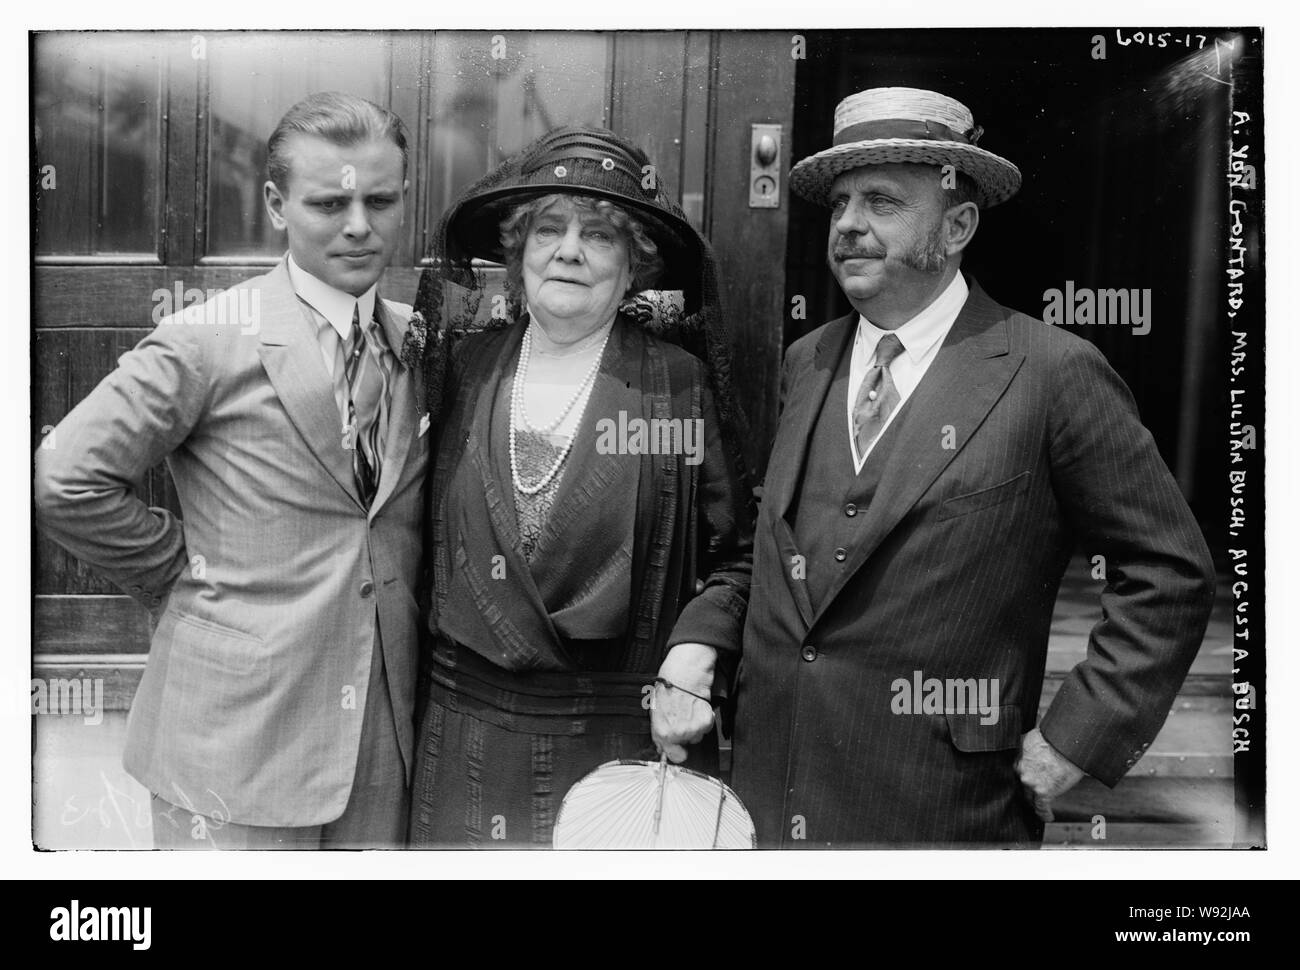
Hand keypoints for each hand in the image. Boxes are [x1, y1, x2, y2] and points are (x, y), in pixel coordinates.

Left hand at [650, 643, 716, 763]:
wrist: (684, 674)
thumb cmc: (668, 687)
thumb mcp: (655, 711)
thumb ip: (660, 730)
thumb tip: (663, 742)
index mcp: (662, 732)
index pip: (673, 756)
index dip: (675, 751)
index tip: (676, 747)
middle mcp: (677, 734)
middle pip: (686, 745)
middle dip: (684, 736)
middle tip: (681, 719)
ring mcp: (692, 729)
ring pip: (697, 736)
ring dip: (694, 727)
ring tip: (688, 710)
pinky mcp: (706, 722)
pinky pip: (707, 728)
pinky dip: (704, 719)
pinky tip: (696, 707)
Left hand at [1015, 727, 1085, 821]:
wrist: (1067, 744)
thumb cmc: (1054, 737)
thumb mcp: (1033, 737)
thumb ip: (1028, 745)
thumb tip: (1028, 746)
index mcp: (1019, 758)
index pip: (1018, 772)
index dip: (1023, 776)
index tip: (1026, 780)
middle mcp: (1022, 772)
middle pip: (1022, 785)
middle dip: (1027, 789)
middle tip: (1033, 794)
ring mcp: (1032, 783)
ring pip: (1030, 797)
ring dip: (1035, 802)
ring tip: (1039, 806)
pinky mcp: (1044, 792)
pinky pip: (1041, 808)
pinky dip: (1044, 814)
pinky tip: (1047, 817)